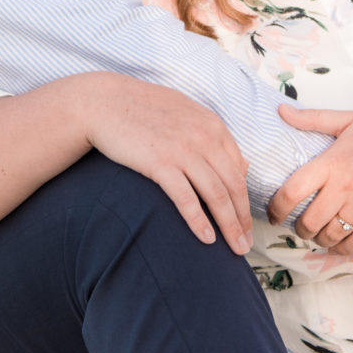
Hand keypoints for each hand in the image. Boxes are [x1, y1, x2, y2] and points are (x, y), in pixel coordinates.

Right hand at [82, 76, 252, 255]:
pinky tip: (206, 239)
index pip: (239, 170)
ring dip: (229, 226)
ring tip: (235, 249)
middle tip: (247, 244)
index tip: (245, 221)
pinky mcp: (160, 163)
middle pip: (233, 186)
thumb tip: (239, 164)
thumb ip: (213, 136)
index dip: (245, 200)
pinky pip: (186, 199)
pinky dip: (199, 222)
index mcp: (213, 126)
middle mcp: (204, 137)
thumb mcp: (186, 113)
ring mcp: (182, 150)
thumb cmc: (144, 109)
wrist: (106, 102)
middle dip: (243, 219)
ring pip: (216, 195)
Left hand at [266, 105, 352, 257]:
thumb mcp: (348, 119)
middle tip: (296, 225)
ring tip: (315, 234)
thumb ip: (312, 118)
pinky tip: (336, 244)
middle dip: (297, 228)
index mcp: (333, 161)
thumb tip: (280, 112)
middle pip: (309, 221)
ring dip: (317, 239)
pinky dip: (341, 249)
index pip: (292, 191)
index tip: (274, 213)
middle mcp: (347, 186)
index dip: (276, 208)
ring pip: (330, 236)